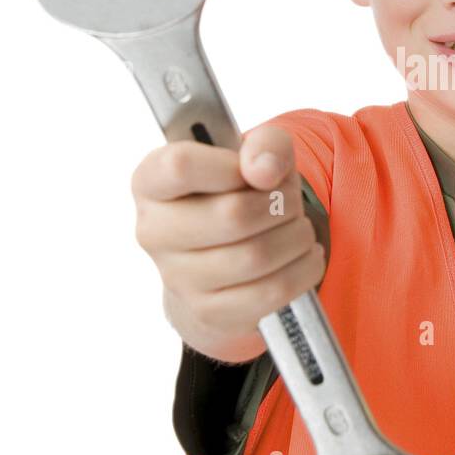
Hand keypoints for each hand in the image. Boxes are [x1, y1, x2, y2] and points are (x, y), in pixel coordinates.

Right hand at [131, 122, 325, 361]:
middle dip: (281, 205)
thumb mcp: (253, 155)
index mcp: (151, 182)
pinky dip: (302, 270)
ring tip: (299, 229)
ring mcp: (177, 277)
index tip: (254, 172)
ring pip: (256, 256)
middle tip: (289, 202)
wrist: (220, 261)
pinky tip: (303, 256)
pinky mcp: (208, 312)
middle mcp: (154, 231)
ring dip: (296, 238)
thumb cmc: (233, 195)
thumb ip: (266, 143)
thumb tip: (264, 169)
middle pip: (233, 215)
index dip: (231, 165)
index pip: (180, 165)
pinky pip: (270, 292)